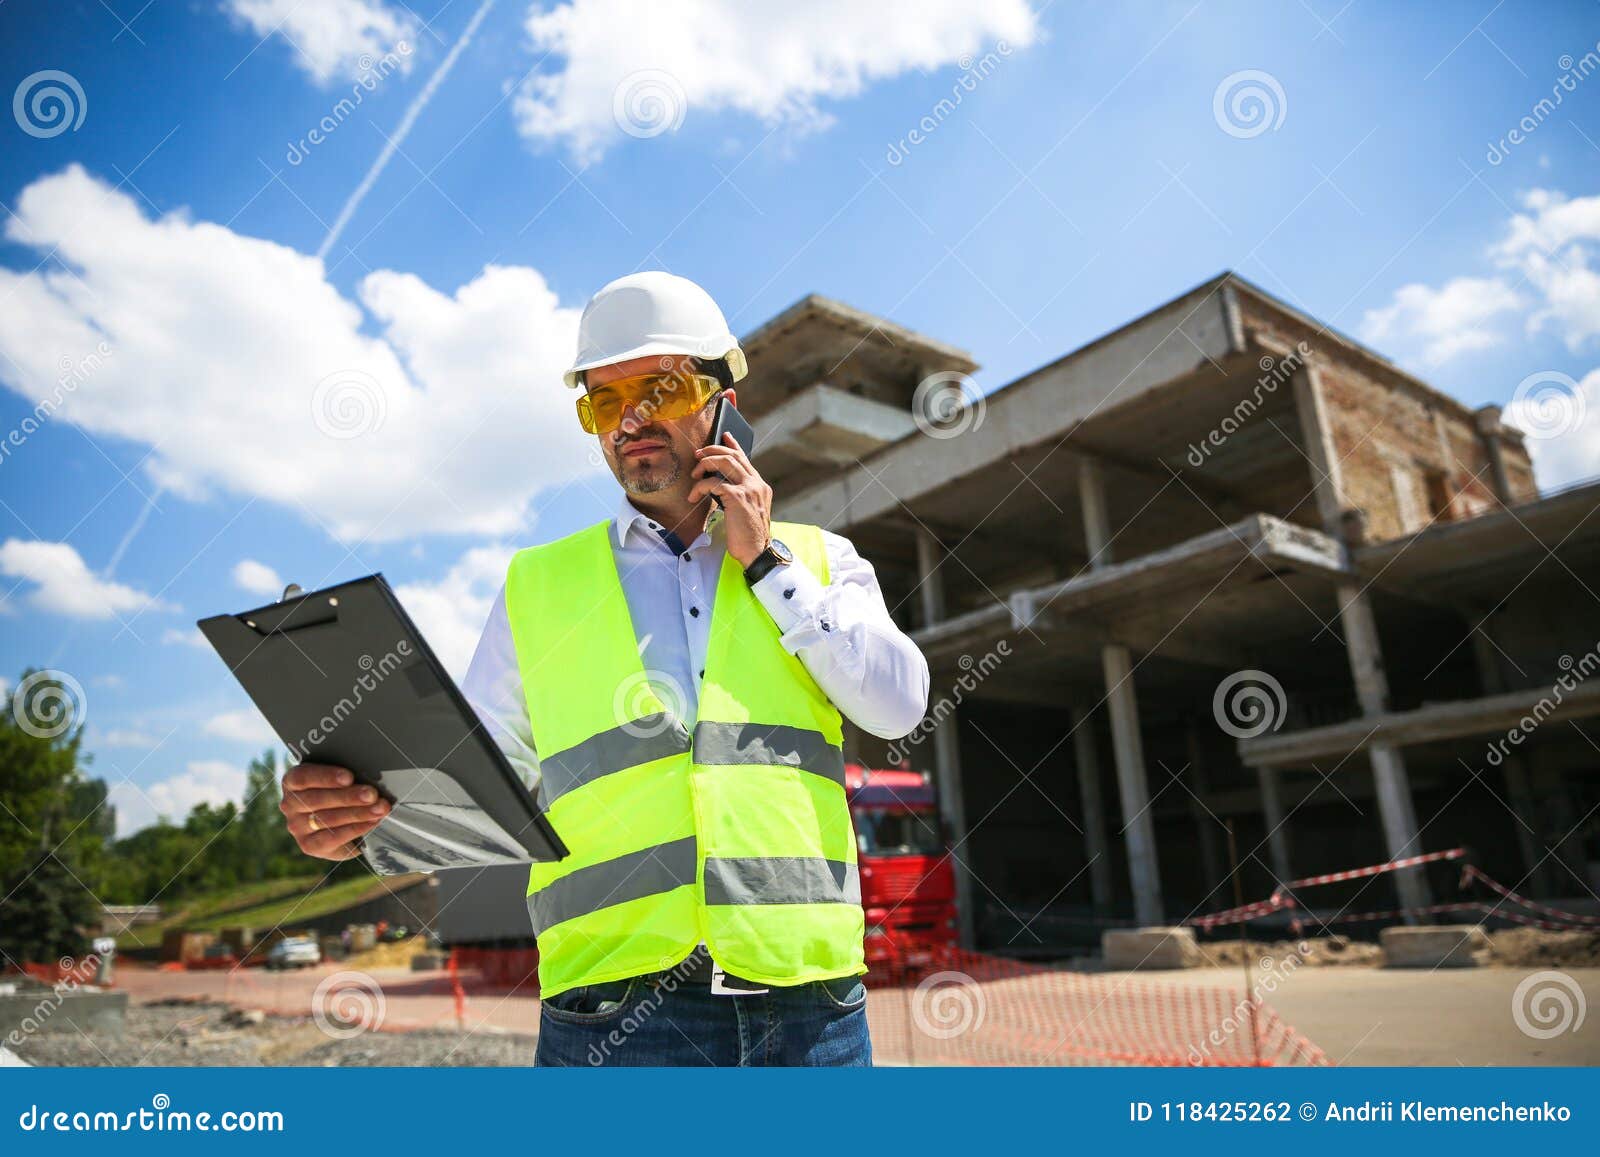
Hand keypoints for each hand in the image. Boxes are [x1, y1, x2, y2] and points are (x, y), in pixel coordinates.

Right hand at [279, 763, 390, 860]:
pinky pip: (332, 838)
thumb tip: (369, 774)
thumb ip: (345, 775)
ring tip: (379, 808)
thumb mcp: (337, 778)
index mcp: (292, 781)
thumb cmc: (339, 790)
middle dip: (349, 797)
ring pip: (326, 819)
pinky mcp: (308, 845)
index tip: (349, 777)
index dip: (326, 777)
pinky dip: (356, 829)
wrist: (339, 821)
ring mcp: (297, 827)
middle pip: (317, 800)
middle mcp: (289, 804)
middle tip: (372, 794)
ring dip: (357, 813)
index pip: (303, 777)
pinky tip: (371, 822)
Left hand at [690, 431, 772, 567]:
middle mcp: (757, 484)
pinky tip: (693, 497)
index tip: (724, 435)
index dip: (733, 445)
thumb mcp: (748, 511)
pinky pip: (713, 484)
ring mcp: (749, 489)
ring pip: (724, 463)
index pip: (745, 458)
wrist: (758, 552)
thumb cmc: (749, 536)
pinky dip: (700, 488)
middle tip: (698, 455)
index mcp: (760, 486)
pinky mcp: (737, 498)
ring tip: (694, 475)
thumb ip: (740, 495)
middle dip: (712, 451)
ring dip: (705, 465)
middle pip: (732, 456)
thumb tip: (720, 485)